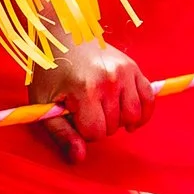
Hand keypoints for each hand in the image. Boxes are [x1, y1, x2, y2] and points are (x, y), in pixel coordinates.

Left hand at [28, 40, 156, 163]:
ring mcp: (124, 72)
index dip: (84, 131)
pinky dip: (143, 113)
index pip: (95, 132)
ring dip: (120, 120)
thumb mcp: (44, 103)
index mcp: (84, 89)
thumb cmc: (50, 71)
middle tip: (85, 110)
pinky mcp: (134, 67)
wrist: (63, 35)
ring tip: (104, 111)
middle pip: (114, 126)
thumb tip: (79, 158)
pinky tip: (131, 118)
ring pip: (134, 116)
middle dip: (99, 124)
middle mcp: (108, 80)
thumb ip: (60, 133)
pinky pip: (149, 99)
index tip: (73, 118)